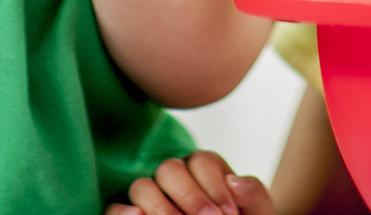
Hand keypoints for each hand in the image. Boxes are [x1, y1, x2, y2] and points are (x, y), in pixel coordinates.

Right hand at [105, 152, 276, 214]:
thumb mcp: (256, 211)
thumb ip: (253, 193)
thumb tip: (235, 183)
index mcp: (203, 170)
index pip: (202, 162)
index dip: (215, 186)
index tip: (230, 214)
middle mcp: (174, 179)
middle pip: (170, 169)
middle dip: (191, 197)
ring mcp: (151, 198)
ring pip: (142, 187)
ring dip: (160, 207)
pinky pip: (115, 209)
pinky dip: (122, 213)